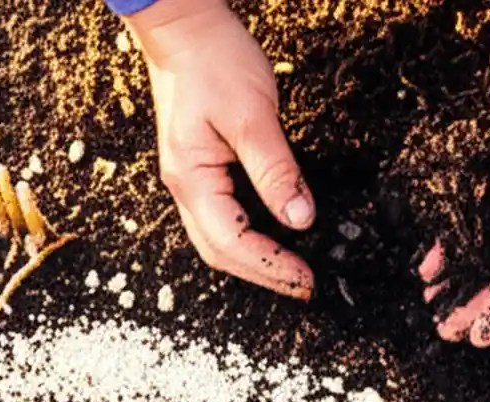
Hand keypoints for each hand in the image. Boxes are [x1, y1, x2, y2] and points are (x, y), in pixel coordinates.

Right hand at [126, 0, 315, 299]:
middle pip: (219, 251)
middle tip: (304, 285)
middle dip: (262, 273)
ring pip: (218, 237)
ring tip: (291, 268)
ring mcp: (190, 178)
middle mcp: (185, 186)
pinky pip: (221, 215)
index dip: (270, 265)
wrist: (183, 28)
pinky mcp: (201, 167)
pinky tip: (272, 234)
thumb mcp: (252, 116)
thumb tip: (300, 217)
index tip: (306, 278)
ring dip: (254, 259)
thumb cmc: (213, 62)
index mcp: (192, 179)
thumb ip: (276, 171)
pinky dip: (247, 234)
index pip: (231, 241)